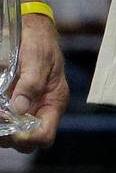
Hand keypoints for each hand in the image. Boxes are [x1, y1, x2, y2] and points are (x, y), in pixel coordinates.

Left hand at [0, 13, 68, 153]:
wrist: (30, 30)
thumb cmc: (39, 42)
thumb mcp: (38, 58)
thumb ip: (31, 83)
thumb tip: (21, 108)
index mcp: (54, 101)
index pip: (45, 135)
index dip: (29, 138)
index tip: (14, 130)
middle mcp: (40, 109)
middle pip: (26, 142)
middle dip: (9, 137)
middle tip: (0, 116)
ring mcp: (25, 108)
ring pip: (10, 136)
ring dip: (1, 129)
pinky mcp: (12, 104)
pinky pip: (4, 122)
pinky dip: (0, 120)